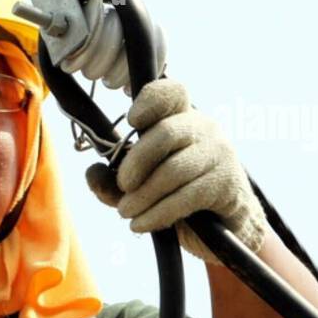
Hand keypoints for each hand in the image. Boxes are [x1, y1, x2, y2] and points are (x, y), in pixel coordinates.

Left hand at [84, 79, 267, 263]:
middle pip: (166, 133)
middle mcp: (203, 129)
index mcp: (180, 118)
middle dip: (136, 161)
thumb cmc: (177, 195)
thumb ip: (113, 181)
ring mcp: (219, 154)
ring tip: (126, 212)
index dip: (150, 101)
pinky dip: (157, 214)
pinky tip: (140, 225)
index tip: (132, 120)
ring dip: (143, 195)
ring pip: (174, 170)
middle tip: (123, 185)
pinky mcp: (226, 184)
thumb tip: (92, 173)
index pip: (171, 92)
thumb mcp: (140, 186)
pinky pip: (186, 197)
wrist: (224, 225)